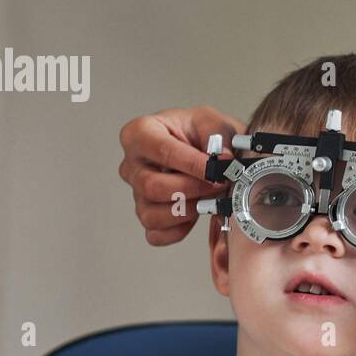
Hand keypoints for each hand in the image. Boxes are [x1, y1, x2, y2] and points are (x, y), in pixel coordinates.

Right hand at [118, 106, 244, 245]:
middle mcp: (132, 164)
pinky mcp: (147, 215)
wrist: (206, 149)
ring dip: (187, 211)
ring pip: (151, 214)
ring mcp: (136, 192)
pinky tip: (195, 213)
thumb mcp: (212, 122)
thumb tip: (223, 161)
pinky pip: (156, 234)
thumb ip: (220, 137)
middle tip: (218, 185)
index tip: (217, 171)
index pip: (161, 151)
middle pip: (151, 187)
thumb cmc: (200, 133)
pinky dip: (179, 230)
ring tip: (207, 198)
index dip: (193, 164)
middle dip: (192, 190)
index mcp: (141, 133)